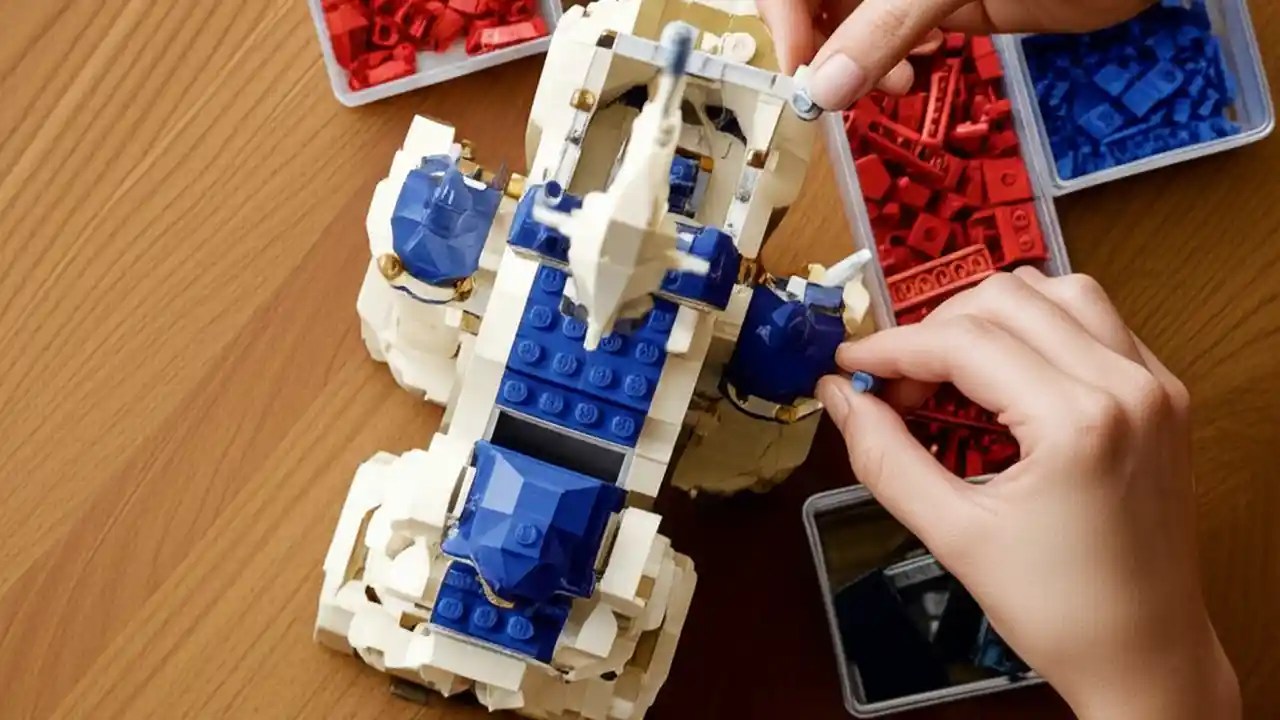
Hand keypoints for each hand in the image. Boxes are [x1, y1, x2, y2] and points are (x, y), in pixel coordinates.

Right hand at [759, 0, 1154, 109]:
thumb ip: (884, 30)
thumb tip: (827, 84)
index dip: (785, 14)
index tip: (802, 61)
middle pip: (815, 1)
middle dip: (821, 42)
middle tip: (836, 82)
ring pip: (847, 24)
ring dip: (854, 61)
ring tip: (892, 82)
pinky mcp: (944, 5)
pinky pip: (888, 40)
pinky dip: (888, 65)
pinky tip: (912, 73)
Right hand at [816, 268, 1239, 719]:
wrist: (1146, 656)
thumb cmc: (1062, 611)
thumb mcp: (955, 536)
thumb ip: (886, 457)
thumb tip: (840, 399)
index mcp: (1078, 422)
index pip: (963, 342)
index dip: (892, 347)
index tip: (849, 366)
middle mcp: (1127, 385)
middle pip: (1007, 298)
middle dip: (936, 331)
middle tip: (898, 386)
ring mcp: (1154, 386)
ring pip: (1058, 291)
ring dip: (992, 316)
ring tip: (951, 371)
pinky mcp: (1164, 395)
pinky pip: (1097, 321)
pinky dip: (1041, 329)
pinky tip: (1007, 376)